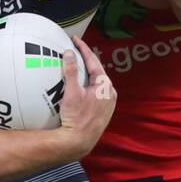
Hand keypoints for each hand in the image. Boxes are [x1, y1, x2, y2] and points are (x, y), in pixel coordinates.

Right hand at [57, 34, 115, 157]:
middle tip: (76, 52)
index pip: (94, 61)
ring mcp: (108, 103)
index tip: (75, 40)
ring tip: (78, 67)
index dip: (83, 49)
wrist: (79, 141)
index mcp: (105, 85)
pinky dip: (89, 86)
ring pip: (97, 83)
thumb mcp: (72, 93)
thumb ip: (71, 71)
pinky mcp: (104, 112)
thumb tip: (70, 53)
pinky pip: (96, 93)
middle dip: (87, 61)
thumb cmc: (76, 118)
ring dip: (88, 74)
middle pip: (97, 71)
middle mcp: (110, 93)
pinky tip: (81, 88)